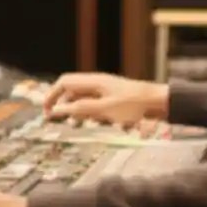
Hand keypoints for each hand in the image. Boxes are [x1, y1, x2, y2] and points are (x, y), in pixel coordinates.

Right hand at [42, 73, 168, 125]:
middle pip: (72, 92)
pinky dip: (93, 115)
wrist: (159, 103)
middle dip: (65, 106)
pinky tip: (98, 123)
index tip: (47, 111)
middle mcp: (98, 84)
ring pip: (84, 100)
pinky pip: (97, 106)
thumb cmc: (133, 105)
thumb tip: (58, 110)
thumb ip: (80, 109)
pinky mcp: (114, 100)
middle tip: (59, 120)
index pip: (64, 82)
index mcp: (93, 81)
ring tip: (78, 125)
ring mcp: (106, 91)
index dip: (52, 95)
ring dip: (79, 112)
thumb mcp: (104, 109)